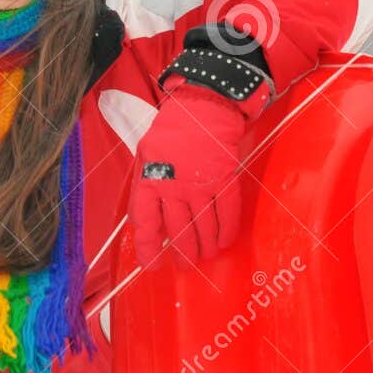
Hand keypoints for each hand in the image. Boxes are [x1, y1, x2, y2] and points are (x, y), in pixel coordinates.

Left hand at [128, 78, 247, 269]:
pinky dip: (227, 231)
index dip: (148, 249)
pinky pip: (227, 212)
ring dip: (206, 246)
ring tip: (206, 256)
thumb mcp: (145, 157)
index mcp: (149, 181)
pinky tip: (225, 242)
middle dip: (183, 254)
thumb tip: (148, 224)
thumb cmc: (170, 133)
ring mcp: (200, 184)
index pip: (145, 224)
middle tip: (186, 266)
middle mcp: (173, 186)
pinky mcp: (224, 179)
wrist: (202, 106)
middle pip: (178, 231)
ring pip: (203, 227)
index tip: (153, 265)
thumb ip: (145, 190)